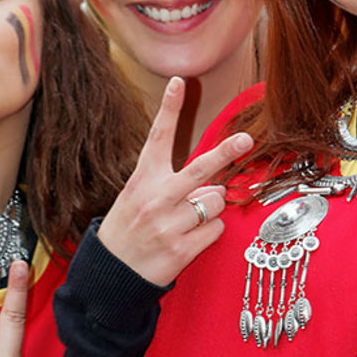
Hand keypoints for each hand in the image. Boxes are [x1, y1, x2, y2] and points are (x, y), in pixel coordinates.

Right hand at [98, 76, 252, 285]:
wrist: (110, 274)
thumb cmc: (128, 229)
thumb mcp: (138, 199)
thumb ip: (174, 186)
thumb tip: (216, 186)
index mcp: (143, 180)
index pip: (158, 137)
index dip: (169, 108)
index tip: (180, 82)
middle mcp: (157, 198)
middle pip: (200, 168)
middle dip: (226, 152)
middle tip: (246, 139)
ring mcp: (170, 224)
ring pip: (216, 200)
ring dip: (212, 207)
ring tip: (189, 219)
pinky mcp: (182, 249)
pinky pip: (216, 229)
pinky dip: (210, 232)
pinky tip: (190, 238)